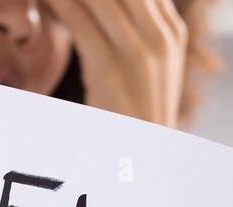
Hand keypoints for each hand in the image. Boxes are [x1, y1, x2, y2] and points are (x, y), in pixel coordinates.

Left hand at [48, 0, 188, 127]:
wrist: (140, 164)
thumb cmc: (133, 119)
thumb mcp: (146, 71)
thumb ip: (136, 35)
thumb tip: (100, 11)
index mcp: (171, 32)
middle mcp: (161, 35)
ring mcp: (139, 52)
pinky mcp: (110, 68)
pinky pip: (81, 20)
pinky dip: (61, 2)